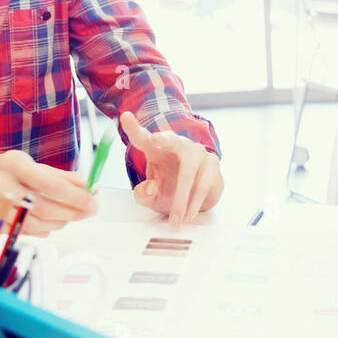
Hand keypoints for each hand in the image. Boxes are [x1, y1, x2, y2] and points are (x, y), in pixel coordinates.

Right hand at [0, 148, 97, 235]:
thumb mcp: (28, 164)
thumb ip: (59, 176)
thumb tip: (87, 185)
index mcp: (12, 164)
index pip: (49, 184)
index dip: (74, 196)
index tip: (92, 202)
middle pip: (42, 208)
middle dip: (70, 213)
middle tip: (87, 212)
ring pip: (32, 225)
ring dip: (57, 224)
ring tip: (68, 218)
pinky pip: (21, 234)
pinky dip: (40, 232)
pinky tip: (48, 225)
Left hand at [120, 111, 223, 226]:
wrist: (194, 196)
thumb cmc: (168, 187)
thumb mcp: (151, 195)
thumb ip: (144, 194)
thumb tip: (151, 188)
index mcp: (156, 148)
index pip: (141, 136)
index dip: (133, 127)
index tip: (125, 117)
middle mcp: (177, 144)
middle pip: (170, 140)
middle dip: (163, 142)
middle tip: (154, 151)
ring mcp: (197, 151)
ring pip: (189, 172)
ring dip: (182, 199)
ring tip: (176, 219)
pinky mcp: (213, 163)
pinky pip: (205, 183)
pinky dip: (195, 202)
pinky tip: (189, 214)